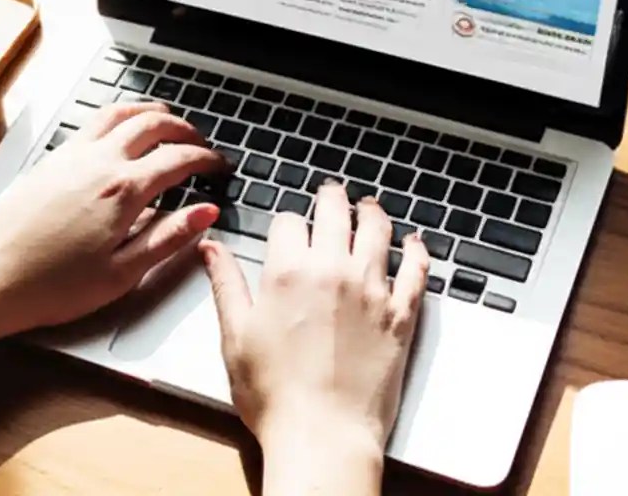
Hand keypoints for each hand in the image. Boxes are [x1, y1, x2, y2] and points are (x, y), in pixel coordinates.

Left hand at [0, 101, 226, 334]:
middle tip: (199, 142)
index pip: (178, 160)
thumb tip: (204, 214)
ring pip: (119, 113)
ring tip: (166, 118)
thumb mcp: (122, 275)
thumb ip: (168, 239)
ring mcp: (70, 157)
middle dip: (183, 129)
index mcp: (121, 192)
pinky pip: (91, 122)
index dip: (206, 160)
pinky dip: (117, 116)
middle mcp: (97, 163)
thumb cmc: (50, 287)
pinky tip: (119, 130)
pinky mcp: (49, 161)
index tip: (218, 167)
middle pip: (152, 125)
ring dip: (149, 111)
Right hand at [202, 182, 429, 494]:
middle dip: (332, 198)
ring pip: (378, 230)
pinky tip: (413, 242)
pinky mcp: (401, 314)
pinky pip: (415, 269)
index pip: (288, 222)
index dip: (286, 223)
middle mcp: (333, 270)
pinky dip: (416, 250)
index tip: (288, 228)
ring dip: (373, 212)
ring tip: (370, 206)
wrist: (322, 434)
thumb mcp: (235, 336)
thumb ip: (226, 285)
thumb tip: (211, 249)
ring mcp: (372, 290)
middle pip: (336, 212)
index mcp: (287, 272)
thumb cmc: (275, 396)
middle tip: (332, 193)